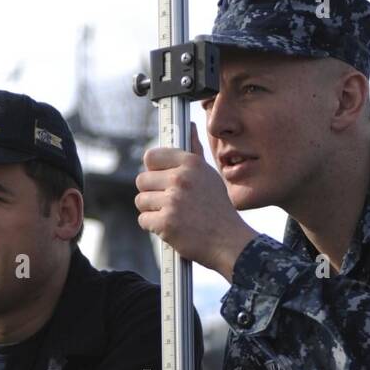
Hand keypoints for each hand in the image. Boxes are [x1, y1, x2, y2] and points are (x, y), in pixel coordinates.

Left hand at [135, 124, 257, 279]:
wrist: (229, 241)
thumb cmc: (218, 209)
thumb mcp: (209, 175)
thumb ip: (194, 152)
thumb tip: (189, 127)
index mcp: (190, 164)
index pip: (151, 157)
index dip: (154, 171)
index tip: (161, 180)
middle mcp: (181, 179)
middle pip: (141, 180)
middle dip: (151, 193)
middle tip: (169, 203)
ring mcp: (172, 201)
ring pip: (141, 201)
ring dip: (152, 211)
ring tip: (172, 215)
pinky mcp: (166, 223)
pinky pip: (144, 220)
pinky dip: (154, 227)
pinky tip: (171, 227)